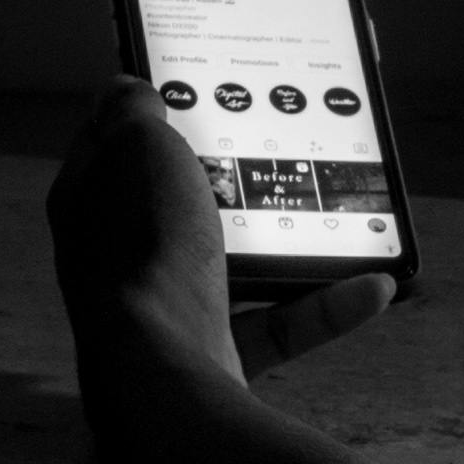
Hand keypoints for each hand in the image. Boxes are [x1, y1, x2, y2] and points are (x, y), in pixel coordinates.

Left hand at [46, 78, 393, 384]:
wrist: (167, 376)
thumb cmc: (146, 248)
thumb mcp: (137, 148)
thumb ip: (132, 113)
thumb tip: (127, 87)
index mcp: (88, 206)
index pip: (110, 149)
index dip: (146, 117)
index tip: (194, 91)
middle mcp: (119, 264)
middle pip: (173, 209)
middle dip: (226, 181)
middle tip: (276, 147)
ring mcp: (166, 315)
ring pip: (230, 269)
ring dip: (284, 245)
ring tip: (334, 212)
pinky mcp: (213, 360)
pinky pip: (278, 327)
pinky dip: (325, 308)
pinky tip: (375, 286)